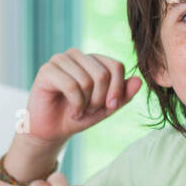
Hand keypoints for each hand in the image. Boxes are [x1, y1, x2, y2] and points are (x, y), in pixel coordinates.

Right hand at [23, 49, 142, 146]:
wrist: (54, 131)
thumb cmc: (80, 116)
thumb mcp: (107, 108)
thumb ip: (123, 95)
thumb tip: (139, 80)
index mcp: (93, 59)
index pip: (116, 66)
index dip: (117, 90)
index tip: (110, 107)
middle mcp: (76, 55)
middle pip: (103, 73)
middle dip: (100, 99)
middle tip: (90, 110)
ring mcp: (60, 60)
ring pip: (87, 80)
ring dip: (87, 103)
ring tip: (79, 110)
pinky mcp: (46, 70)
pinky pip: (71, 85)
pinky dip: (76, 104)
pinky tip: (72, 112)